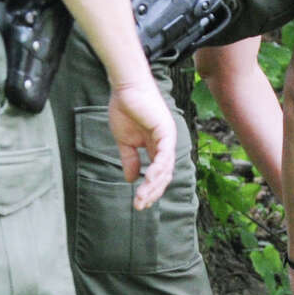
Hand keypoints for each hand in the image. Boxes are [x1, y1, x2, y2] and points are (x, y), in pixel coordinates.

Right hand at [106, 78, 176, 210]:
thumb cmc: (126, 109)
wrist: (125, 88)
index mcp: (157, 147)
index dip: (150, 189)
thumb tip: (131, 180)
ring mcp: (168, 138)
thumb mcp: (125, 141)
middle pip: (165, 175)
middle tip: (141, 206)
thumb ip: (130, 159)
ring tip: (142, 198)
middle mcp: (166, 145)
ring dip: (153, 185)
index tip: (139, 203)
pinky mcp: (165, 131)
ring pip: (165, 168)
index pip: (158, 174)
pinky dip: (158, 168)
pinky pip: (164, 154)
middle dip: (153, 192)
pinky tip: (149, 180)